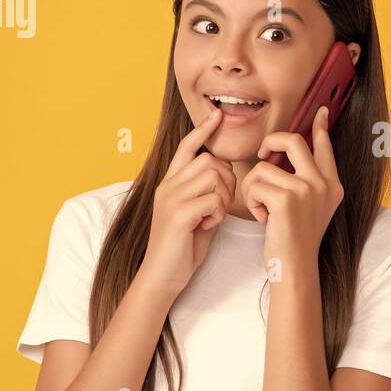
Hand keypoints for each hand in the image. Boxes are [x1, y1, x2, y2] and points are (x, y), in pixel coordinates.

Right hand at [139, 107, 236, 297]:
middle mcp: (168, 185)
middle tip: (223, 204)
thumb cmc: (183, 246)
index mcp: (170, 183)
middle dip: (228, 180)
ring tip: (215, 215)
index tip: (216, 114)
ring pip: (215, 177)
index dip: (203, 130)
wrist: (162, 276)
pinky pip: (214, 199)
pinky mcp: (178, 214)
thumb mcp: (196, 213)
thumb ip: (206, 193)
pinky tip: (209, 225)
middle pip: (211, 161)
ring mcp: (171, 198)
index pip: (186, 147)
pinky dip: (219, 213)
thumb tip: (225, 177)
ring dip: (225, 197)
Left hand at [241, 105, 343, 265]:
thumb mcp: (310, 208)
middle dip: (271, 142)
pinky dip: (252, 201)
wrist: (294, 268)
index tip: (321, 112)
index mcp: (332, 185)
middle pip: (293, 140)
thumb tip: (289, 153)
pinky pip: (255, 183)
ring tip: (262, 209)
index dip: (320, 127)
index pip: (324, 146)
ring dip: (254, 187)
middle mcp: (323, 184)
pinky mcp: (287, 199)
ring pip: (263, 167)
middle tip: (263, 154)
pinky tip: (262, 218)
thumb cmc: (294, 240)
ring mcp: (307, 190)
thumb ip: (306, 181)